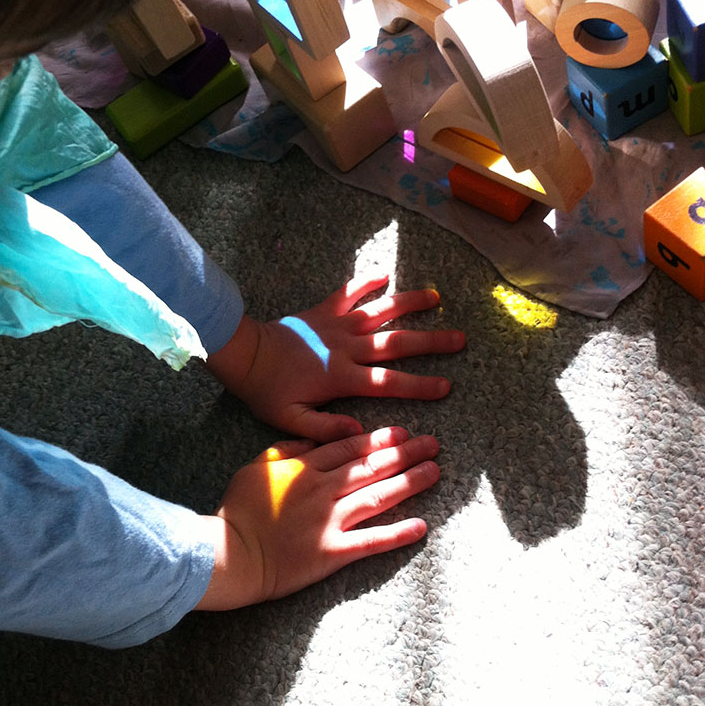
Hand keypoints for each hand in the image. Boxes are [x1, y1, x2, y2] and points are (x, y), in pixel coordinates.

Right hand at [195, 426, 439, 609]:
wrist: (230, 553)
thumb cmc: (239, 510)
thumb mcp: (258, 467)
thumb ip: (287, 450)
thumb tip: (313, 441)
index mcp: (306, 468)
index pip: (350, 448)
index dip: (379, 439)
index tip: (402, 431)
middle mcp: (323, 490)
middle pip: (371, 468)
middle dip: (405, 453)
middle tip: (432, 444)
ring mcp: (330, 522)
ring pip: (378, 497)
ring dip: (409, 483)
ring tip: (434, 472)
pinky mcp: (332, 553)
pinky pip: (371, 542)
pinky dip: (397, 534)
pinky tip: (422, 526)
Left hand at [206, 275, 465, 441]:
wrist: (245, 356)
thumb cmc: (268, 392)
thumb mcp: (292, 420)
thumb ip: (326, 428)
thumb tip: (362, 433)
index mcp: (342, 377)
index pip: (390, 383)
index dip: (420, 385)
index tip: (447, 386)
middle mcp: (346, 347)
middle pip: (396, 343)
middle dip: (431, 342)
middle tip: (459, 339)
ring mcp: (337, 324)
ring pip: (380, 311)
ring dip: (409, 303)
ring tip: (436, 298)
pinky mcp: (324, 310)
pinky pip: (348, 291)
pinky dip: (366, 281)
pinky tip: (385, 272)